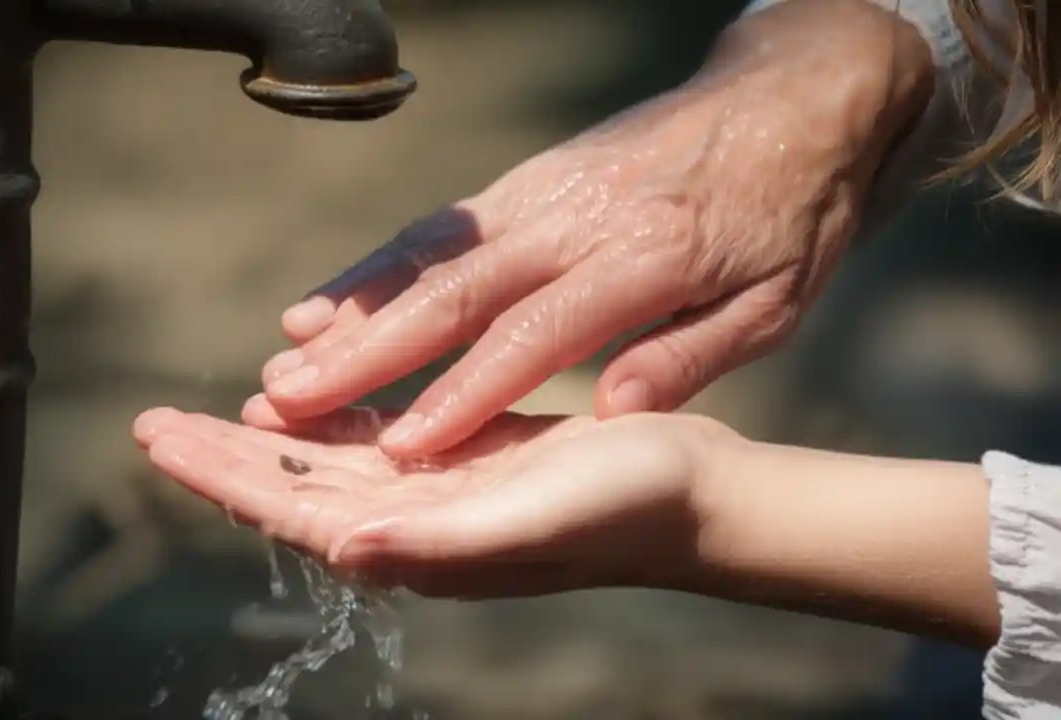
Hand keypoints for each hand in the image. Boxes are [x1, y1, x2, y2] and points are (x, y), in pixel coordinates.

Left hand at [133, 406, 736, 597]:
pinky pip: (384, 435)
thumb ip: (433, 541)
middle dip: (223, 453)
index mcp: (414, 541)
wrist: (695, 496)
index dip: (219, 474)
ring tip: (222, 403)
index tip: (156, 438)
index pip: (291, 507)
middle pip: (294, 484)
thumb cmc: (623, 510)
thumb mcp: (528, 518)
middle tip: (153, 420)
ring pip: (332, 459)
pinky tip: (320, 392)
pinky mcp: (470, 458)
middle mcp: (415, 522)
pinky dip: (343, 413)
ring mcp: (441, 491)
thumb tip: (337, 547)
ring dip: (274, 433)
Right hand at [248, 0, 933, 458]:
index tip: (397, 444)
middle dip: (364, 350)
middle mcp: (576, 221)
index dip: (463, 393)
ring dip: (354, 301)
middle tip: (287, 394)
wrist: (791, 98)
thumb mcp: (773, 303)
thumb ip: (687, 357)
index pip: (534, 337)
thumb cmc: (789, 216)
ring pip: (431, 250)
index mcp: (645, 261)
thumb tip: (614, 415)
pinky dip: (379, 262)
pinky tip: (333, 295)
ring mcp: (543, 193)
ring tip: (287, 345)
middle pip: (454, 290)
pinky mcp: (527, 180)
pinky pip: (441, 225)